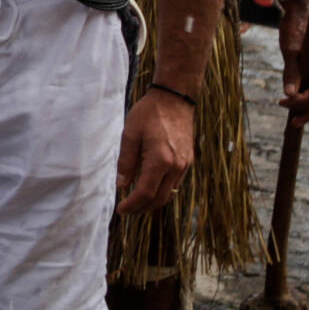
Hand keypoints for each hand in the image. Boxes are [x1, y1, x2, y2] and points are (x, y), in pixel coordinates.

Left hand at [114, 87, 194, 215]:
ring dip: (152, 202)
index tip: (121, 210)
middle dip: (142, 208)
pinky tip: (150, 188)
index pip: (145, 193)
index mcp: (160, 160)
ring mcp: (185, 164)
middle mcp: (176, 166)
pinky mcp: (188, 161)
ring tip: (136, 202)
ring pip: (169, 194)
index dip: (132, 205)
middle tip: (127, 210)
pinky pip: (175, 184)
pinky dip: (162, 191)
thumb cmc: (150, 113)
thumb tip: (121, 185)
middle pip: (159, 199)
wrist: (175, 99)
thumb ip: (126, 161)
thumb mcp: (130, 134)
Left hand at [277, 4, 308, 123]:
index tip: (283, 102)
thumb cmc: (294, 28)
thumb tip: (289, 95)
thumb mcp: (290, 50)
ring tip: (292, 119)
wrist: (298, 13)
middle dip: (306, 111)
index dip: (302, 102)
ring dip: (305, 107)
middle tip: (291, 122)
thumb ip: (291, 72)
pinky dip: (303, 98)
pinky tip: (292, 104)